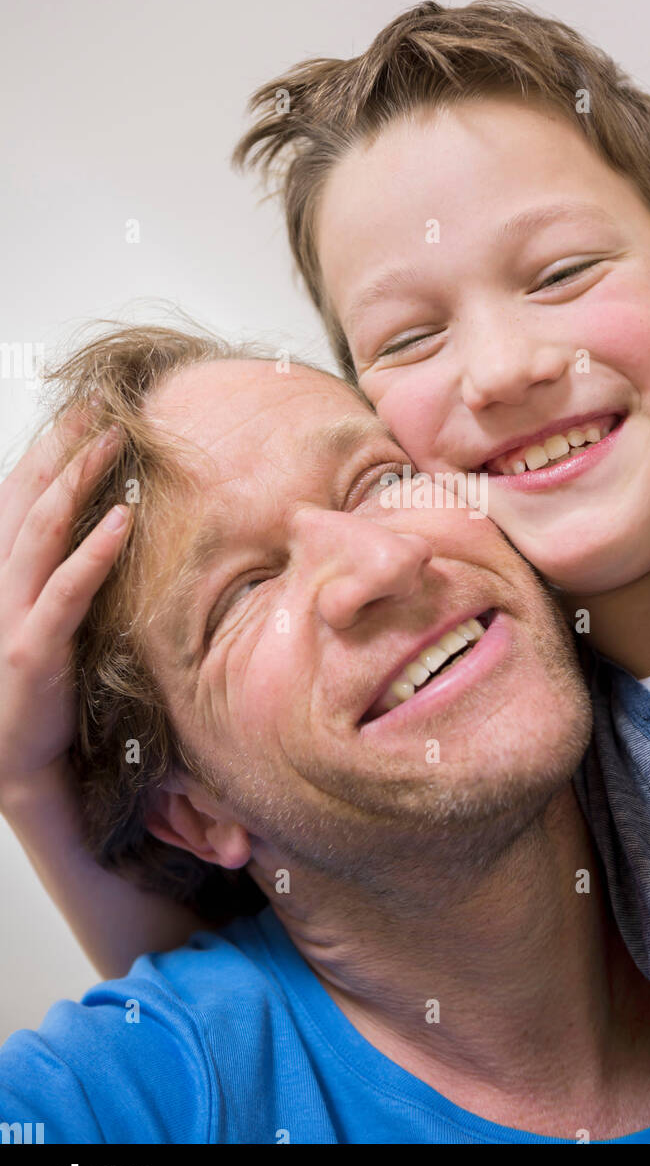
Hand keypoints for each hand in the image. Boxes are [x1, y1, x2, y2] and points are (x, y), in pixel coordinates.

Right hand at [0, 415, 129, 805]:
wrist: (17, 758)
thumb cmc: (39, 684)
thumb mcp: (47, 613)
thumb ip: (65, 568)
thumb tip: (109, 519)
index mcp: (0, 571)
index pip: (20, 494)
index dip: (50, 449)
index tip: (85, 410)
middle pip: (27, 499)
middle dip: (62, 447)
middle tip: (101, 407)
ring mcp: (9, 614)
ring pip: (39, 531)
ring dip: (76, 481)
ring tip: (112, 442)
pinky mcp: (32, 649)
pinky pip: (65, 590)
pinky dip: (93, 551)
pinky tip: (121, 520)